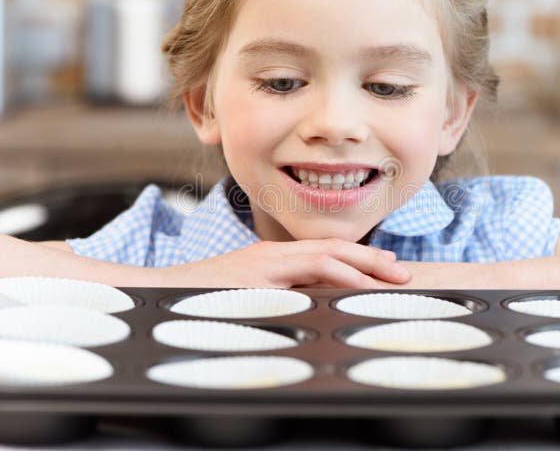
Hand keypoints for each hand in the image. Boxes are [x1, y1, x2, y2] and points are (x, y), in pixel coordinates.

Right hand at [173, 238, 410, 288]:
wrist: (157, 293)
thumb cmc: (203, 302)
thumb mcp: (246, 298)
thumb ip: (277, 298)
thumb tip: (310, 309)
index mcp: (273, 260)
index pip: (325, 254)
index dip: (359, 259)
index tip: (386, 270)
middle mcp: (273, 255)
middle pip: (333, 249)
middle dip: (372, 260)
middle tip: (403, 273)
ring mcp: (266, 262)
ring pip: (326, 254)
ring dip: (363, 264)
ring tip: (391, 276)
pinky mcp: (258, 274)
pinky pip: (306, 270)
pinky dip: (336, 274)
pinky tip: (357, 284)